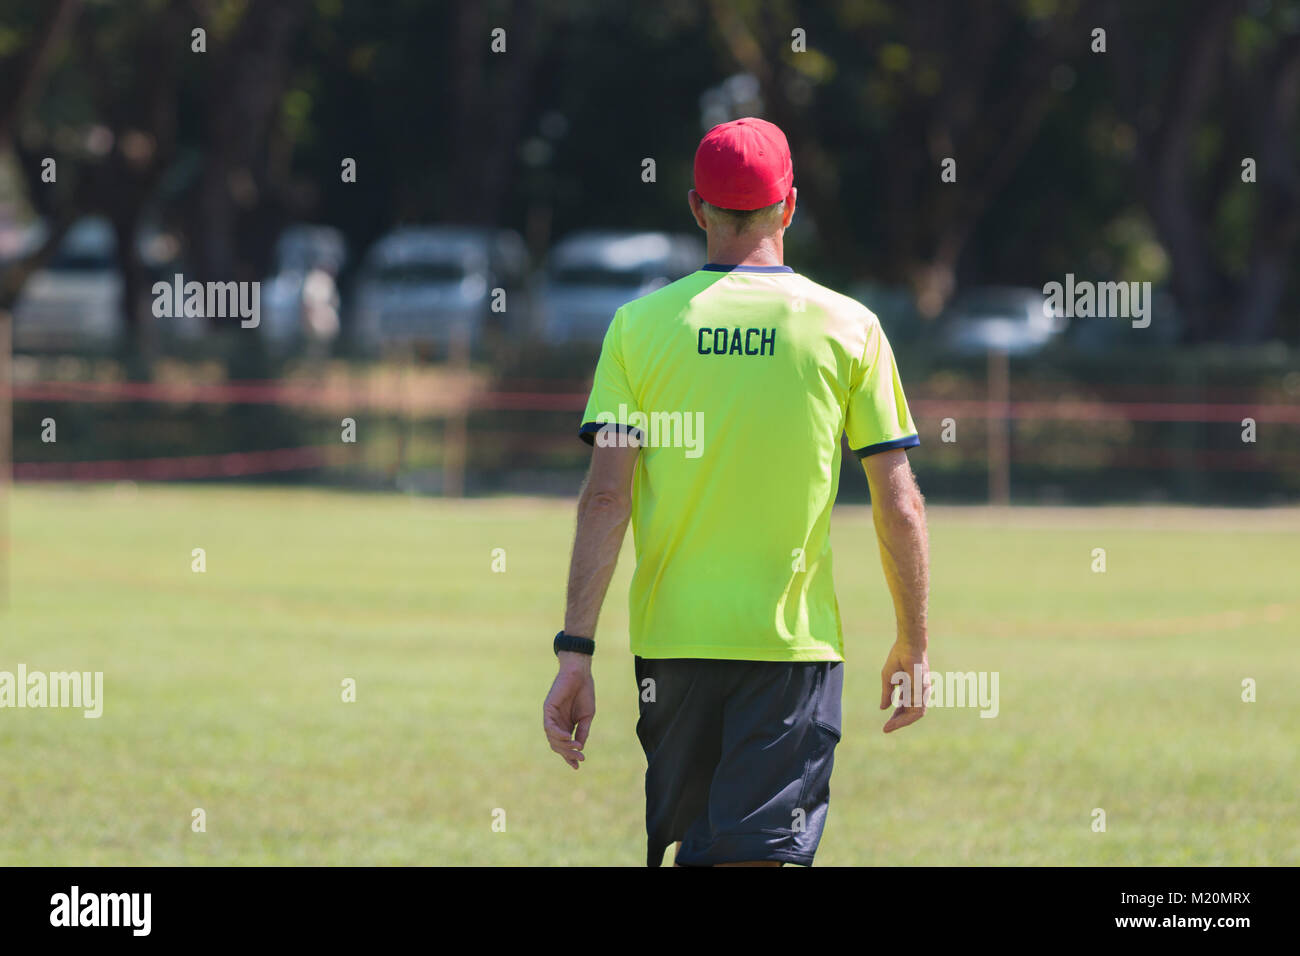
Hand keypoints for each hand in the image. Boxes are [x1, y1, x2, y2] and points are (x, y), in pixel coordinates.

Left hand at [543, 653, 594, 769]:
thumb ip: (582, 731)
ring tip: (576, 748)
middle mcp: (556, 723)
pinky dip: (558, 734)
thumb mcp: (586, 716)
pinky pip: (549, 727)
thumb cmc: (584, 692)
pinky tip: (568, 737)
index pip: (564, 745)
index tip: (577, 766)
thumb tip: (579, 747)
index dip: (569, 757)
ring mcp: (551, 716)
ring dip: (564, 746)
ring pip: (552, 738)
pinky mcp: (548, 709)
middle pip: (557, 745)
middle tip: (580, 758)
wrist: (580, 674)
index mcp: (565, 725)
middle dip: (568, 753)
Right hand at [879, 640, 928, 733]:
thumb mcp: (889, 679)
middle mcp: (918, 692)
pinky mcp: (923, 691)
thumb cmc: (899, 658)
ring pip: (915, 714)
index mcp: (911, 689)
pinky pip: (917, 709)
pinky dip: (906, 716)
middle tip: (886, 728)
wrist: (907, 645)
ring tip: (889, 727)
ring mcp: (922, 692)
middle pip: (910, 713)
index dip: (895, 716)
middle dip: (898, 721)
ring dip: (901, 722)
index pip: (904, 707)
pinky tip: (895, 719)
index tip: (886, 725)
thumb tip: (883, 708)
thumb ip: (887, 694)